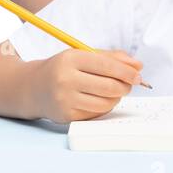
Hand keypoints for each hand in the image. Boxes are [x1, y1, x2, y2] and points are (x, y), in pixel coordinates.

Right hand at [29, 48, 143, 123]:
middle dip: (125, 86)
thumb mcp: (81, 56)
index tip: (139, 75)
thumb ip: (110, 58)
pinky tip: (100, 99)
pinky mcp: (66, 116)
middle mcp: (65, 79)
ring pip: (105, 103)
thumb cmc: (63, 69)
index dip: (126, 72)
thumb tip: (138, 66)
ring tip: (114, 91)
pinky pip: (96, 113)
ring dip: (116, 98)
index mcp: (70, 59)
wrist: (33, 88)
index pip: (106, 66)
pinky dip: (104, 107)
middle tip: (130, 85)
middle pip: (109, 86)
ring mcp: (65, 99)